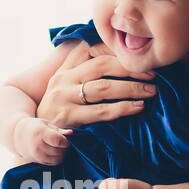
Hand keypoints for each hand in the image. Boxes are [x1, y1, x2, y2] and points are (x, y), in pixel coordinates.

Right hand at [12, 116, 72, 164]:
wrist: (18, 136)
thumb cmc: (36, 127)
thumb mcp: (46, 124)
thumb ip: (59, 130)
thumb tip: (71, 133)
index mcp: (40, 132)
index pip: (57, 141)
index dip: (65, 141)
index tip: (65, 139)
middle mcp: (37, 145)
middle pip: (58, 151)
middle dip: (64, 148)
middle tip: (62, 143)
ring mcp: (36, 155)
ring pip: (56, 159)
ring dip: (61, 154)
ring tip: (58, 148)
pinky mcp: (37, 161)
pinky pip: (52, 163)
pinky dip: (56, 159)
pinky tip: (53, 152)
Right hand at [38, 42, 156, 127]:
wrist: (35, 139)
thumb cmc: (56, 114)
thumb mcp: (63, 89)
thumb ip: (81, 74)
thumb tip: (116, 61)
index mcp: (63, 70)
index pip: (91, 49)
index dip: (116, 50)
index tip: (137, 57)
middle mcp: (62, 80)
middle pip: (102, 65)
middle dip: (130, 68)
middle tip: (152, 75)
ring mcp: (63, 98)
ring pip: (104, 87)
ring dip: (131, 88)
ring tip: (150, 91)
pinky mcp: (68, 117)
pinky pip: (101, 111)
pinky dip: (123, 108)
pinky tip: (138, 107)